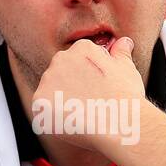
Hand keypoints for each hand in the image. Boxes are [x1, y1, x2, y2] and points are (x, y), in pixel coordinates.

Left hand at [31, 37, 146, 154]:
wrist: (118, 121)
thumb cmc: (125, 96)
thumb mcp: (127, 68)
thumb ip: (121, 52)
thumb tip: (124, 42)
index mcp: (81, 48)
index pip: (77, 61)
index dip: (87, 78)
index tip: (96, 90)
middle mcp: (60, 59)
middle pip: (61, 74)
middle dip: (71, 88)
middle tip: (89, 104)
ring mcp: (48, 80)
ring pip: (51, 92)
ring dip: (62, 103)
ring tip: (82, 115)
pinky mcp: (39, 101)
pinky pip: (43, 110)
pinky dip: (54, 118)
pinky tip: (72, 123)